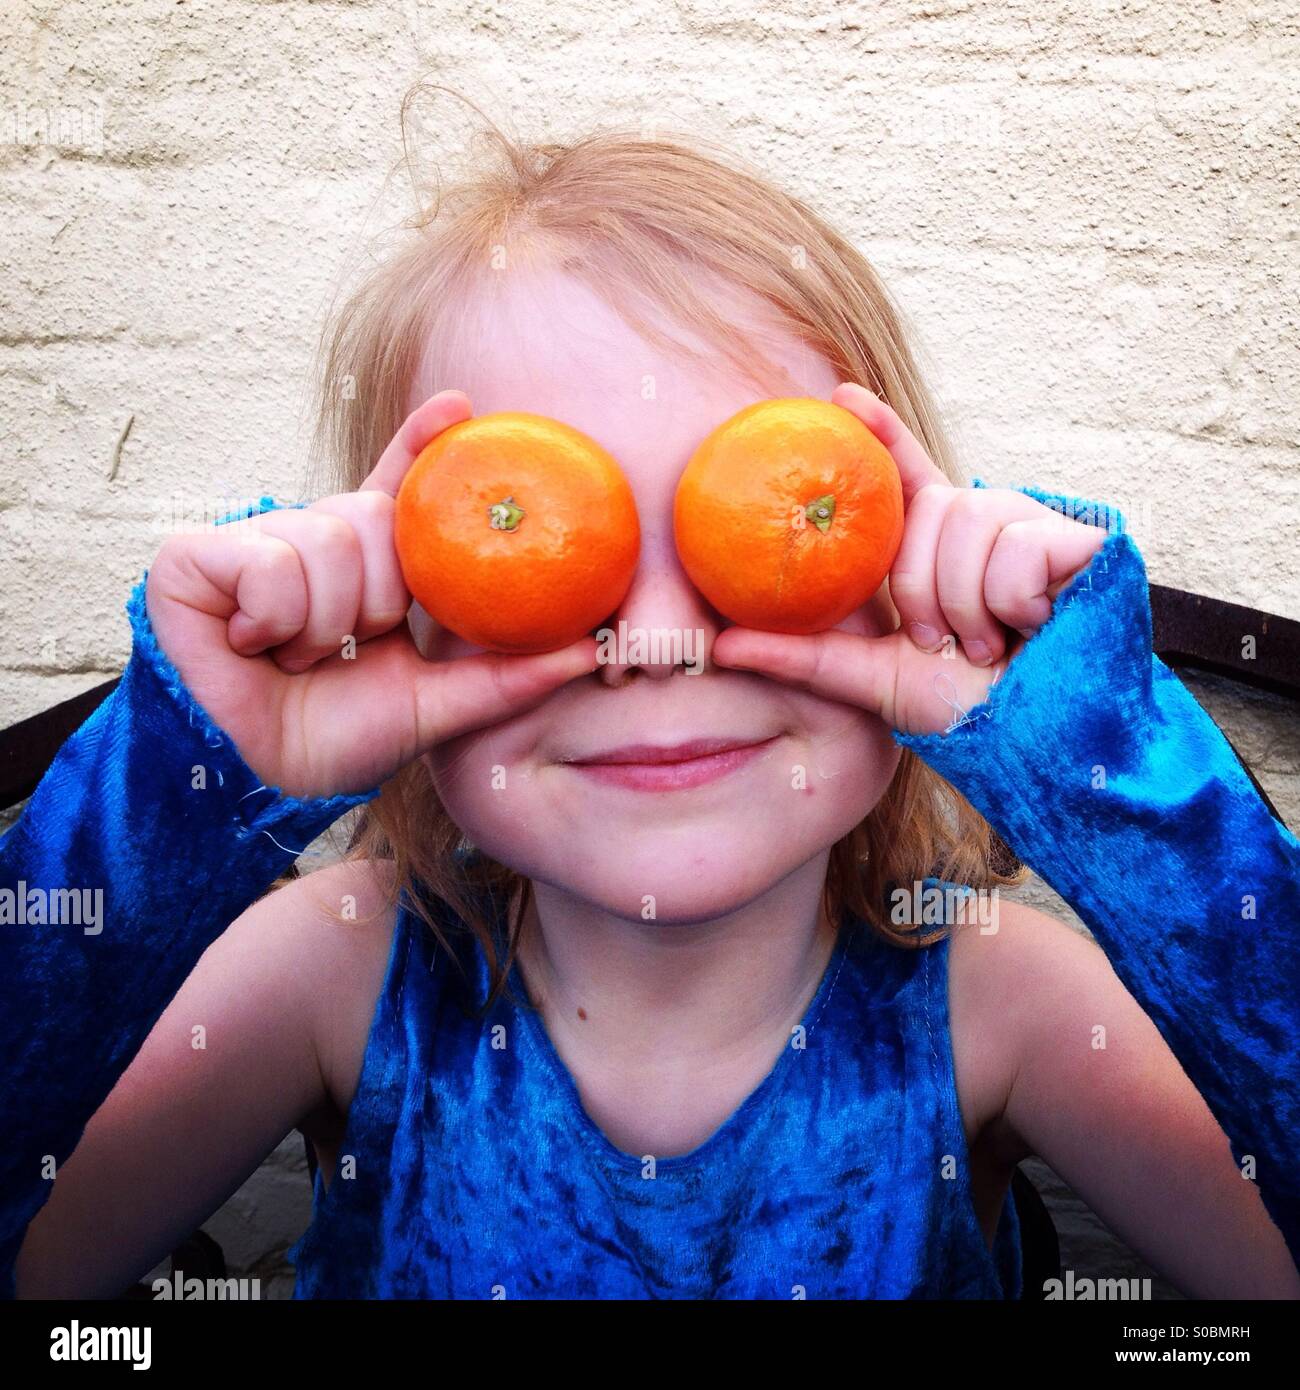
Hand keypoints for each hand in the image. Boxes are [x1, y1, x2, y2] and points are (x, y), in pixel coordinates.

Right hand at [145, 390, 598, 796]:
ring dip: (323, 624)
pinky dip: (273, 618)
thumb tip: (592, 650)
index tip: (461, 408)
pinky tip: (253, 645)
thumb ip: (509, 676)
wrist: (262, 778)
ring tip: (299, 658)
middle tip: (348, 647)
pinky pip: (270, 561)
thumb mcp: (438, 704)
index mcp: (365, 567)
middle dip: (375, 600)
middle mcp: (313, 541)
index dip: (424, 443)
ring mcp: (254, 543)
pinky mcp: (196, 556)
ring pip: (327, 539)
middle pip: (375, 516)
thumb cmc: (339, 739)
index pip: (399, 491)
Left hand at [712, 382, 1106, 735]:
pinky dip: (1013, 599)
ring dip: (967, 603)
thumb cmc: (962, 710)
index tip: (839, 399)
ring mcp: (1037, 530)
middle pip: (932, 509)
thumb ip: (802, 655)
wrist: (1035, 743)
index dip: (879, 432)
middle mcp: (986, 528)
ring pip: (972, 522)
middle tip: (942, 641)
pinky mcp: (1082, 541)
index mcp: (938, 549)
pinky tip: (1031, 628)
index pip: (905, 478)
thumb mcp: (870, 677)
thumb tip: (720, 647)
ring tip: (985, 645)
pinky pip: (1020, 544)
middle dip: (924, 588)